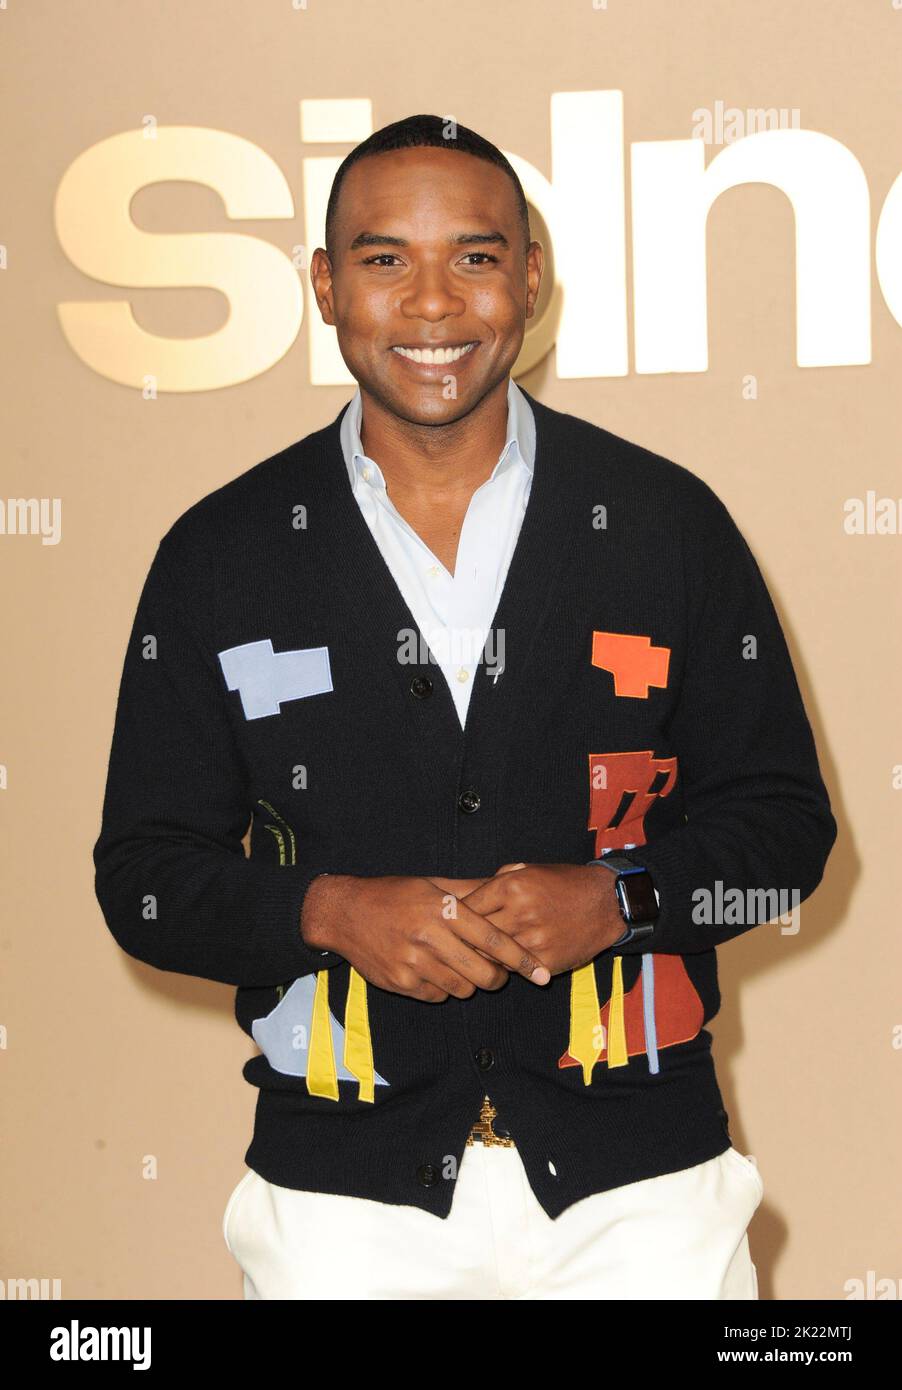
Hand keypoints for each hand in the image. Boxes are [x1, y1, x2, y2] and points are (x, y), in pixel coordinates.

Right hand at [300, 873, 550, 1002]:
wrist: (345, 913)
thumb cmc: (395, 895)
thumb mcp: (433, 884)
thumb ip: (472, 890)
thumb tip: (508, 881)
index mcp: (442, 909)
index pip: (493, 940)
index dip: (521, 959)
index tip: (541, 972)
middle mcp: (429, 937)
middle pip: (483, 973)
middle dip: (498, 978)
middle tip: (498, 972)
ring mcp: (413, 964)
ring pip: (462, 989)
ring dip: (469, 983)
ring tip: (461, 966)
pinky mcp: (400, 983)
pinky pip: (437, 996)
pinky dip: (443, 988)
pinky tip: (434, 971)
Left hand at [460, 863, 625, 974]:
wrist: (605, 903)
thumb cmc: (562, 883)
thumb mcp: (526, 870)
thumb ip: (494, 882)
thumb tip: (462, 896)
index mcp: (511, 887)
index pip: (466, 907)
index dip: (454, 916)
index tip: (449, 921)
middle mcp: (520, 913)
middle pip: (473, 935)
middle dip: (462, 939)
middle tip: (452, 942)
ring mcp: (533, 940)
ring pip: (490, 955)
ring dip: (481, 955)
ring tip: (473, 954)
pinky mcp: (544, 961)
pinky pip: (513, 969)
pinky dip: (505, 966)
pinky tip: (503, 960)